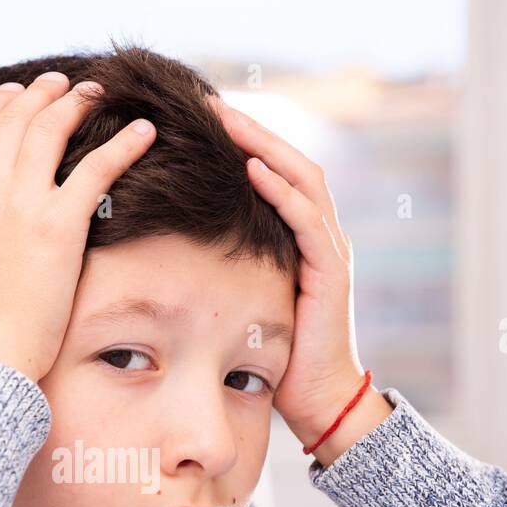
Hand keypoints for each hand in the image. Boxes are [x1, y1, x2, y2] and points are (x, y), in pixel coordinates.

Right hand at [0, 72, 156, 382]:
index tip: (16, 94)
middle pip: (16, 120)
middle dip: (42, 93)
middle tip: (63, 85)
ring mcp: (23, 205)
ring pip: (52, 130)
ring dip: (77, 103)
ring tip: (97, 94)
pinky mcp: (60, 227)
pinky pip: (97, 169)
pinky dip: (124, 145)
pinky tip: (144, 132)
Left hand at [206, 93, 391, 463]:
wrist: (318, 402)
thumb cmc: (277, 359)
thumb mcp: (245, 303)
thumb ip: (228, 272)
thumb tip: (175, 255)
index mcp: (302, 240)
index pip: (276, 174)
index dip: (245, 143)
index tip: (204, 122)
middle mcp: (321, 236)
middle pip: (290, 163)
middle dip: (252, 131)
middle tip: (211, 104)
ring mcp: (329, 250)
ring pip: (301, 179)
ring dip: (264, 146)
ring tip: (229, 120)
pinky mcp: (330, 271)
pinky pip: (307, 219)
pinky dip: (281, 190)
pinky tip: (252, 169)